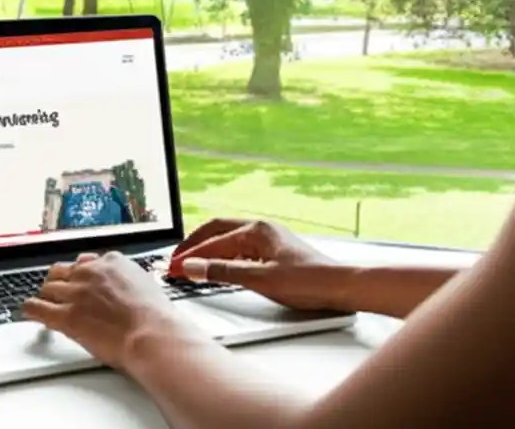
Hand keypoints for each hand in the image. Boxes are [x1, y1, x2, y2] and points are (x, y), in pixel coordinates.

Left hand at [22, 252, 200, 369]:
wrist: (153, 335)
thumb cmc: (157, 318)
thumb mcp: (147, 286)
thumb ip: (129, 282)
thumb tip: (127, 290)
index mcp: (112, 262)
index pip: (86, 262)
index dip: (81, 274)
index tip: (79, 281)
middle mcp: (91, 273)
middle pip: (62, 271)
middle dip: (59, 282)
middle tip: (58, 292)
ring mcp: (76, 293)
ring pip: (48, 288)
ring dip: (46, 296)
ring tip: (44, 303)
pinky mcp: (66, 316)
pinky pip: (38, 308)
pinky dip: (31, 309)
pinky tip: (29, 312)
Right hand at [170, 219, 349, 311]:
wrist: (341, 286)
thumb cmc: (308, 282)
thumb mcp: (259, 279)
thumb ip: (223, 271)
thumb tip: (193, 267)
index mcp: (256, 230)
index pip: (212, 241)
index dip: (189, 256)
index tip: (173, 268)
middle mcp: (261, 229)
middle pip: (216, 231)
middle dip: (194, 245)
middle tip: (175, 261)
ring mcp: (268, 239)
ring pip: (228, 239)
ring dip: (207, 250)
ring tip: (191, 264)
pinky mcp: (274, 252)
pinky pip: (240, 248)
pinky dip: (223, 256)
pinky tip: (218, 267)